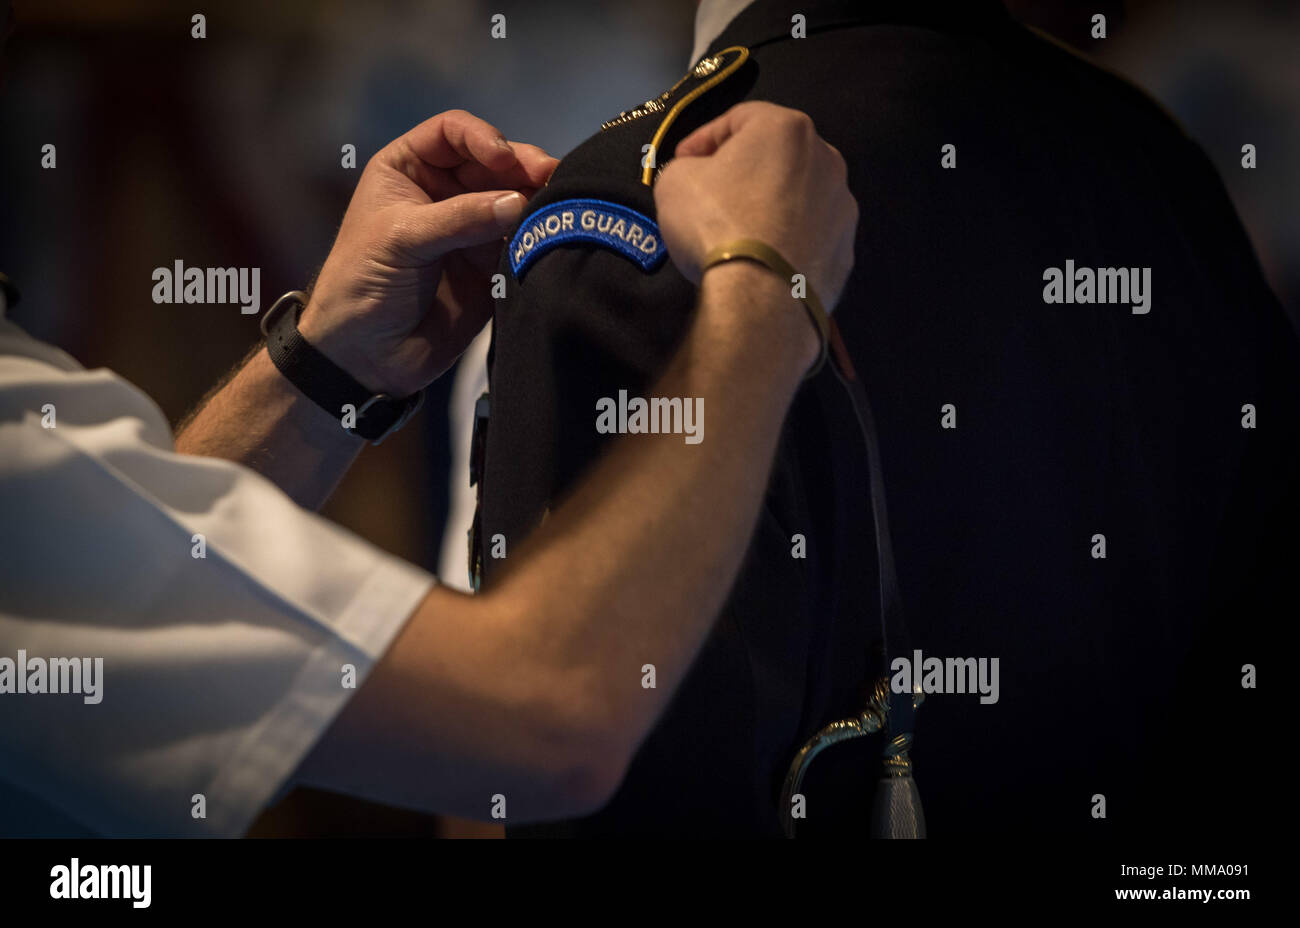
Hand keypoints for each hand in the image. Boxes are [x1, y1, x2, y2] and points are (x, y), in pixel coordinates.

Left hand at [298, 110, 557, 396]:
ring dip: (538, 199)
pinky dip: (539, 236)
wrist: (365, 355)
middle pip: (494, 164)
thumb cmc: (361, 284)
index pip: (453, 133)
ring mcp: (472, 228)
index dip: (482, 138)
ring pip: (515, 199)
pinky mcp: (493, 265)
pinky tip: (551, 235)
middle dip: (522, 167)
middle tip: (552, 176)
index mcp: (410, 169)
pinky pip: (523, 241)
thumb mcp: (402, 240)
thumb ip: (460, 218)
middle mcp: (445, 192)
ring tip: (561, 203)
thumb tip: (517, 201)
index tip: (502, 159)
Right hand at [654, 101, 856, 311]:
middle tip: (712, 193)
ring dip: (771, 205)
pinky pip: (810, 235)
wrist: (761, 298)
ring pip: (799, 195)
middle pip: (776, 156)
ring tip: (741, 231)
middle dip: (744, 170)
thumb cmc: (717, 224)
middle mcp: (826, 159)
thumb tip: (696, 175)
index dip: (703, 138)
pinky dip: (788, 240)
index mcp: (786, 128)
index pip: (738, 119)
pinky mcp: (845, 250)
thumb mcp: (674, 181)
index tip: (682, 161)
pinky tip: (764, 259)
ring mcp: (842, 206)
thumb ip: (686, 166)